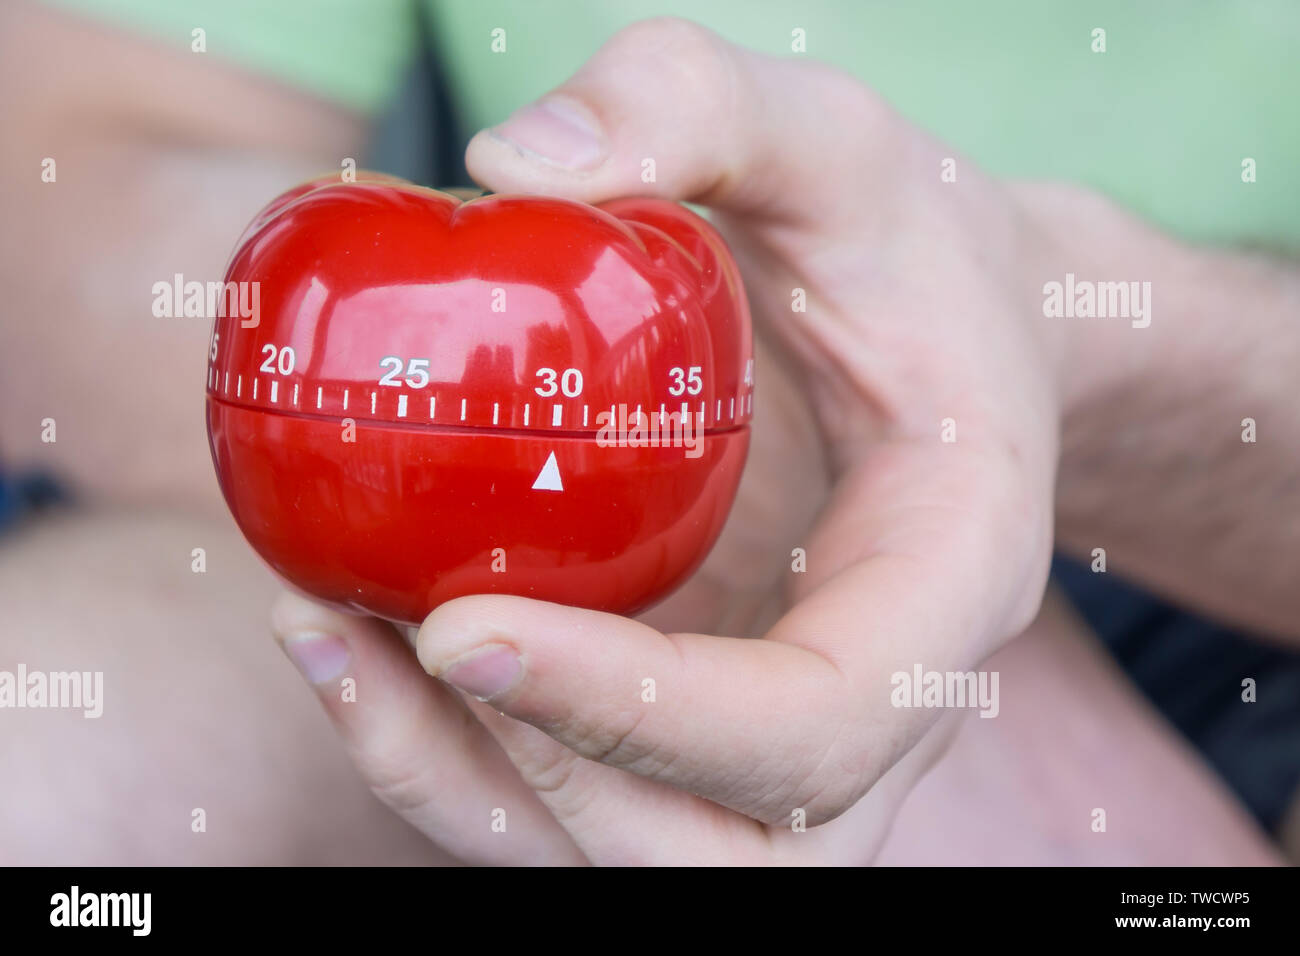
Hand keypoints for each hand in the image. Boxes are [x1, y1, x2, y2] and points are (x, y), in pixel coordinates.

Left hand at [271, 17, 1063, 863]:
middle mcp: (886, 707)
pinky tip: (358, 635)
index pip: (813, 726)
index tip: (458, 623)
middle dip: (530, 779)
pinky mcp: (715, 725)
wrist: (958, 328)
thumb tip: (504, 163)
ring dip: (465, 788)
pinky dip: (462, 757)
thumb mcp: (831, 136)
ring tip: (325, 640)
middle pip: (715, 850)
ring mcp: (799, 737)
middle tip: (365, 640)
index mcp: (949, 588)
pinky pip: (587, 798)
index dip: (639, 713)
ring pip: (638, 855)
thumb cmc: (906, 238)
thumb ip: (691, 106)